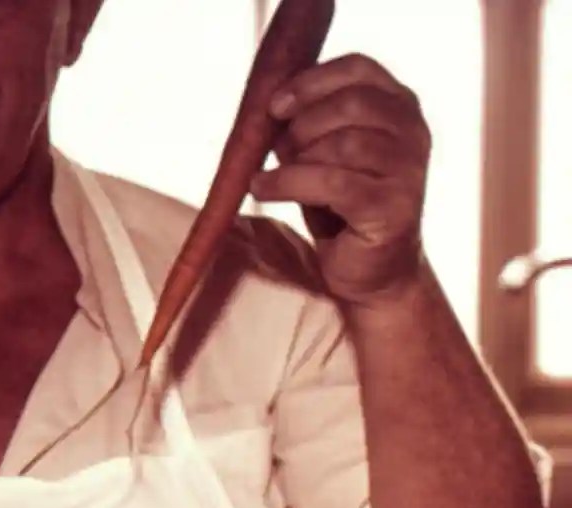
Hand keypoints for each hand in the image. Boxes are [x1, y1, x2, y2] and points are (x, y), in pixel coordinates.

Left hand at [249, 53, 432, 307]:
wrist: (370, 269)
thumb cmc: (340, 204)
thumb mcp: (321, 150)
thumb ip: (306, 121)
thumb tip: (271, 105)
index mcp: (399, 107)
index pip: (359, 68)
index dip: (311, 81)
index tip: (275, 105)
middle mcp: (414, 132)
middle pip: (350, 104)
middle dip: (303, 126)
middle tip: (280, 152)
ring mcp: (410, 171)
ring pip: (342, 144)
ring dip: (295, 160)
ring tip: (273, 179)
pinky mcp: (393, 208)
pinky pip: (332, 183)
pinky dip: (288, 183)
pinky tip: (264, 188)